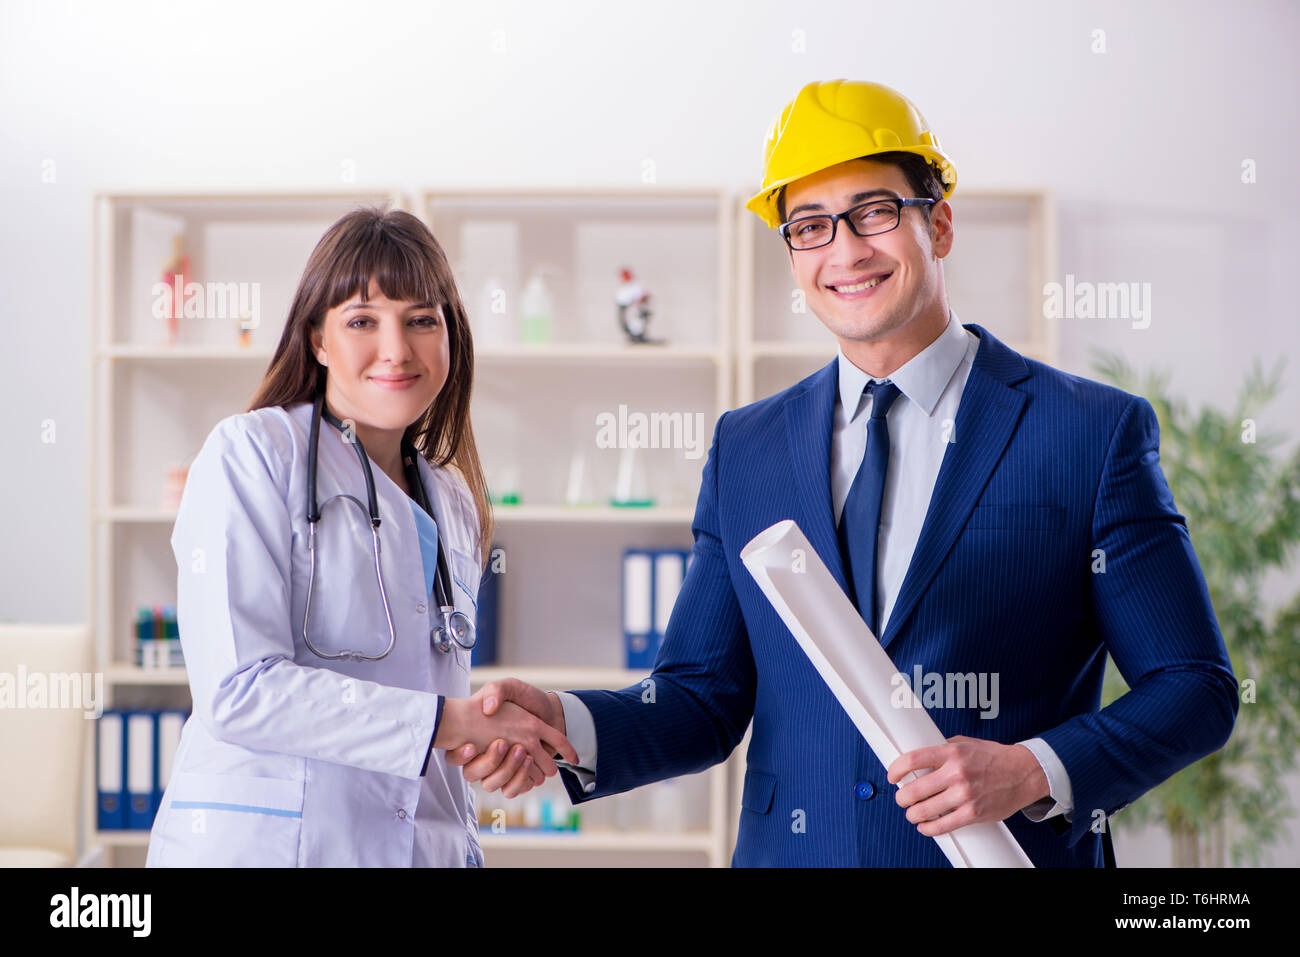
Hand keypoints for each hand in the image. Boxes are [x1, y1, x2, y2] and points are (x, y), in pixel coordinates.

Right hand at [445, 678, 568, 791]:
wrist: (552, 711)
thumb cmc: (526, 699)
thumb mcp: (510, 687)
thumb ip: (497, 690)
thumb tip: (488, 708)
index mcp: (475, 736)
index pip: (453, 755)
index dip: (458, 755)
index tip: (471, 746)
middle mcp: (483, 756)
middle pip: (472, 774)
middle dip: (489, 761)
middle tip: (504, 743)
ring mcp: (500, 768)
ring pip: (492, 784)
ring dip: (508, 771)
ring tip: (525, 754)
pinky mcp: (518, 777)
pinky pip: (514, 789)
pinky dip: (523, 779)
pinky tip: (532, 762)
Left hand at [886, 736, 1049, 836]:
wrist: (1023, 773)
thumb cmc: (994, 758)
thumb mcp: (966, 743)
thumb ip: (942, 749)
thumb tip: (920, 759)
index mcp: (952, 753)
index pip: (912, 760)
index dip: (895, 770)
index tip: (892, 776)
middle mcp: (957, 773)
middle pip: (914, 790)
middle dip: (902, 798)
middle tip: (902, 799)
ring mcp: (965, 794)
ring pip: (924, 810)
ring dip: (912, 814)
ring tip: (913, 813)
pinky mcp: (973, 813)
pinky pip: (943, 826)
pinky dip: (929, 828)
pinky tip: (925, 826)